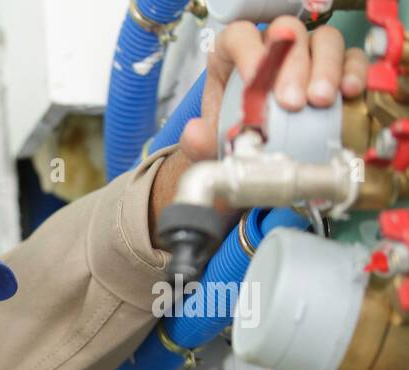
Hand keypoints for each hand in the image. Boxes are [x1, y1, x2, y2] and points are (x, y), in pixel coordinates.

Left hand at [150, 16, 369, 232]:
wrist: (255, 156)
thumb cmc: (233, 138)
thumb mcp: (210, 143)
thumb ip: (197, 141)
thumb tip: (195, 133)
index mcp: (232, 55)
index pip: (239, 35)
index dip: (248, 52)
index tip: (254, 81)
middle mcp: (271, 48)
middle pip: (286, 34)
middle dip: (290, 67)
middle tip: (291, 103)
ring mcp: (306, 55)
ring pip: (323, 40)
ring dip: (325, 67)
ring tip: (321, 101)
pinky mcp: (335, 69)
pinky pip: (351, 58)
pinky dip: (353, 71)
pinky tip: (350, 92)